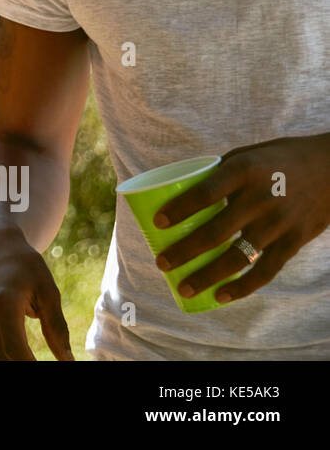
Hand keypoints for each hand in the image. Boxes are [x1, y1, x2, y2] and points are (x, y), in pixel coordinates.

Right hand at [0, 226, 73, 360]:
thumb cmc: (27, 268)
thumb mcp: (48, 291)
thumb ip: (56, 327)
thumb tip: (69, 361)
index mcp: (4, 307)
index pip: (16, 352)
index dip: (32, 366)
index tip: (55, 368)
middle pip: (6, 362)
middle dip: (28, 367)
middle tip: (58, 363)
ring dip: (17, 365)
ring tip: (36, 359)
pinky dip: (6, 363)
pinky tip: (24, 359)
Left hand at [154, 133, 329, 302]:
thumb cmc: (279, 159)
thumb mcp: (247, 155)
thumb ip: (219, 174)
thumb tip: (180, 192)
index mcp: (244, 171)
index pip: (205, 193)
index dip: (179, 209)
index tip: (157, 223)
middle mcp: (261, 198)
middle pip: (215, 232)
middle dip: (184, 252)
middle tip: (161, 263)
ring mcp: (279, 223)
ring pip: (238, 257)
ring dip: (207, 276)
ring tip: (184, 287)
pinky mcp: (295, 241)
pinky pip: (266, 270)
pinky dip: (243, 287)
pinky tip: (221, 296)